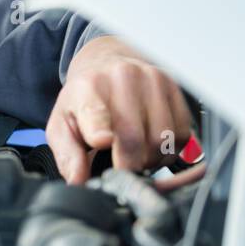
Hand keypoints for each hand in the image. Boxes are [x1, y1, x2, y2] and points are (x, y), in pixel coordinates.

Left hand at [45, 36, 193, 184]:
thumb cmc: (84, 99)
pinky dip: (168, 150)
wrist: (107, 64)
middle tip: (120, 169)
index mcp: (88, 87)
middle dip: (128, 165)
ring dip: (150, 159)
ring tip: (135, 155)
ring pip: (162, 141)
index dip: (99, 129)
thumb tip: (78, 181)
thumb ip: (67, 154)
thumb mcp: (62, 124)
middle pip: (134, 138)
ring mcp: (153, 81)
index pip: (95, 111)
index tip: (102, 141)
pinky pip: (182, 135)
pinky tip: (151, 146)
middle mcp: (123, 78)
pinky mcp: (176, 89)